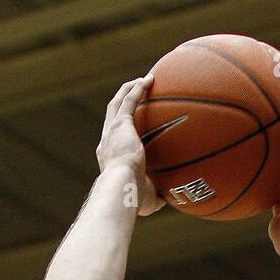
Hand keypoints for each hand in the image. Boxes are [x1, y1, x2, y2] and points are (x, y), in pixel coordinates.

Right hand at [96, 75, 163, 216]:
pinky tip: (149, 79)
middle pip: (112, 115)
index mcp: (109, 158)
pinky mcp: (120, 125)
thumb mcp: (148, 199)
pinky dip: (137, 89)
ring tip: (141, 81)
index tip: (130, 124)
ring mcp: (112, 131)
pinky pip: (129, 101)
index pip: (113, 139)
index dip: (120, 129)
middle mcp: (107, 142)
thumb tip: (172, 197)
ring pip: (117, 103)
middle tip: (134, 94)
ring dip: (128, 90)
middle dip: (122, 102)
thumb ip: (158, 194)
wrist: (122, 189)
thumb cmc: (133, 199)